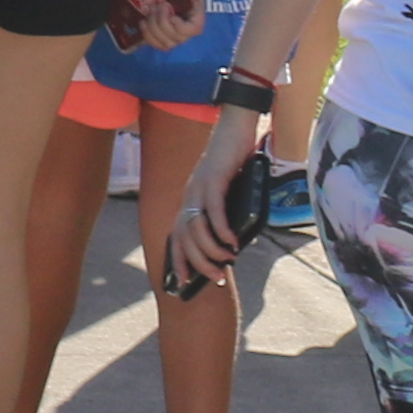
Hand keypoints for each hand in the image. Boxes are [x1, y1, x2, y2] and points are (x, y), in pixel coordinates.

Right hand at [103, 0, 202, 53]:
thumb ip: (131, 8)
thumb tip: (109, 18)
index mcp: (168, 20)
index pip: (162, 44)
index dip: (150, 40)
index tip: (140, 23)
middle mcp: (182, 21)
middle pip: (169, 45)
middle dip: (153, 34)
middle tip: (146, 17)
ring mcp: (192, 15)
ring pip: (179, 39)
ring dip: (162, 26)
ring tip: (157, 8)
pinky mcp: (199, 8)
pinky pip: (192, 30)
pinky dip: (175, 24)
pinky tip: (165, 8)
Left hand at [159, 120, 260, 292]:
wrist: (235, 127)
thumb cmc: (235, 163)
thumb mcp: (230, 194)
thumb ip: (228, 215)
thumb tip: (234, 243)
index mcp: (190, 201)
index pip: (177, 237)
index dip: (179, 261)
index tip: (183, 284)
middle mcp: (189, 196)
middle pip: (184, 237)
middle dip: (197, 262)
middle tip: (215, 278)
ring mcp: (199, 187)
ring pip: (196, 226)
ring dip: (210, 249)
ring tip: (226, 261)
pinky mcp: (213, 178)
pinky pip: (212, 208)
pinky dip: (221, 228)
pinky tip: (231, 241)